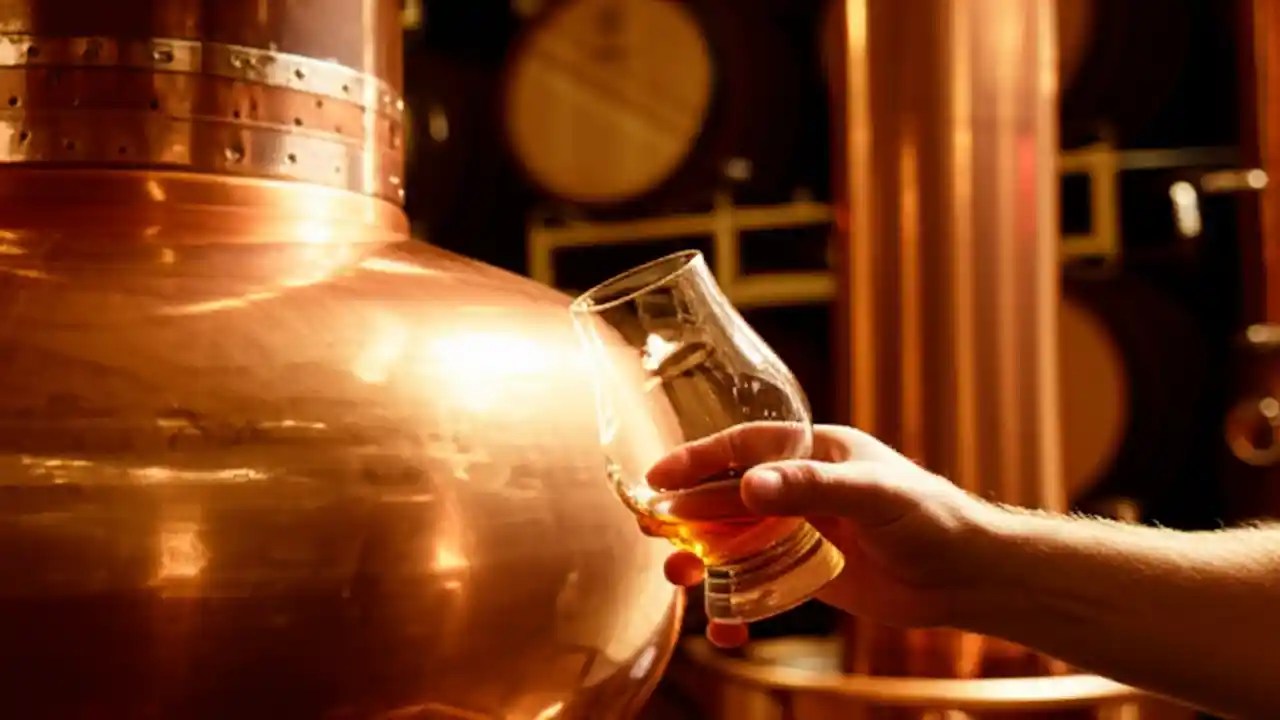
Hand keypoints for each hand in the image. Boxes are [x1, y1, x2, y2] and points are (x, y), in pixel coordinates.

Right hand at [647, 423, 991, 647]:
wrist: (968, 578)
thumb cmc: (929, 519)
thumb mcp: (873, 494)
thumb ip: (811, 487)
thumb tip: (748, 486)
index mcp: (815, 451)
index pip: (745, 447)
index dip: (698, 459)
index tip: (658, 476)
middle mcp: (802, 488)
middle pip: (729, 496)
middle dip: (689, 515)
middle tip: (654, 532)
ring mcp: (803, 532)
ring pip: (737, 542)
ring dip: (704, 560)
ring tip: (678, 579)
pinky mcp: (809, 574)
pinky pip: (760, 586)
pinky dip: (739, 606)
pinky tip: (727, 629)